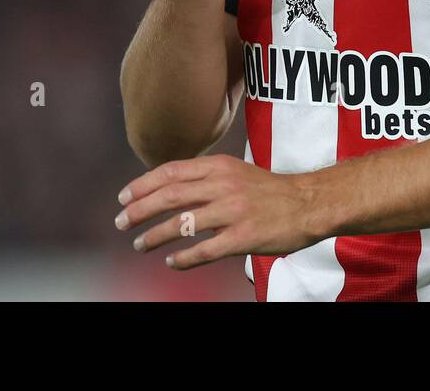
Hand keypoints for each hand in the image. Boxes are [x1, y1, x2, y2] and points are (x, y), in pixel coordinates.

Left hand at [115, 154, 324, 268]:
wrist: (308, 203)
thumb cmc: (269, 190)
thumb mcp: (235, 170)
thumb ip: (205, 176)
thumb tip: (168, 186)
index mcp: (220, 166)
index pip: (171, 171)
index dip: (143, 184)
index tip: (124, 197)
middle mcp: (223, 185)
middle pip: (170, 196)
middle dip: (139, 210)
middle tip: (121, 222)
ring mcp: (233, 211)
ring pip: (182, 224)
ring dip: (155, 236)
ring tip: (139, 244)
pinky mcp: (243, 237)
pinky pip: (205, 251)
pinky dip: (183, 258)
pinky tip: (172, 263)